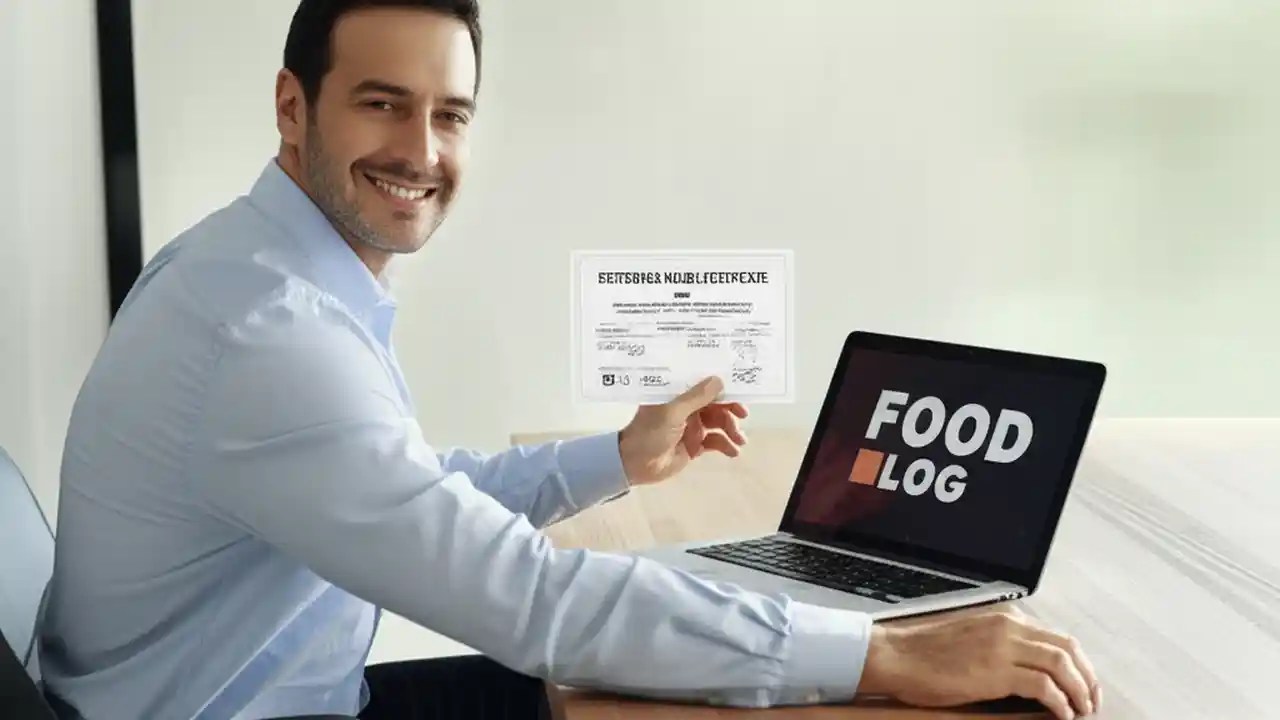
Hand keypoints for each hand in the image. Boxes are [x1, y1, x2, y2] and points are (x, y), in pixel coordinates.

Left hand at [617, 376, 747, 486]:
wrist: (635, 466)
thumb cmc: (649, 433)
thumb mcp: (672, 412)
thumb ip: (696, 397)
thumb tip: (719, 380)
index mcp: (676, 394)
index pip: (702, 383)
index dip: (721, 385)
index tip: (740, 387)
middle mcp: (685, 407)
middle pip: (715, 403)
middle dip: (730, 409)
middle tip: (743, 415)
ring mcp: (691, 426)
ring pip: (718, 422)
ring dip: (731, 428)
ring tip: (739, 440)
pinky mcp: (695, 445)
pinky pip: (715, 441)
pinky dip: (726, 445)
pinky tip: (733, 452)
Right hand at [859, 604, 1100, 719]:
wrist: (898, 656)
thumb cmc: (926, 653)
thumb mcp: (972, 639)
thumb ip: (1002, 645)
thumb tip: (1030, 668)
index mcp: (1005, 619)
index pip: (1058, 637)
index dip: (1079, 664)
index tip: (1085, 685)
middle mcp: (1009, 627)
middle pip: (1068, 648)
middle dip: (1087, 677)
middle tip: (1092, 702)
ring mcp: (1003, 647)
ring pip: (1062, 664)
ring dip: (1079, 690)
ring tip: (1082, 711)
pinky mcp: (996, 671)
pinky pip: (1044, 685)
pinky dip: (1060, 702)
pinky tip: (1061, 715)